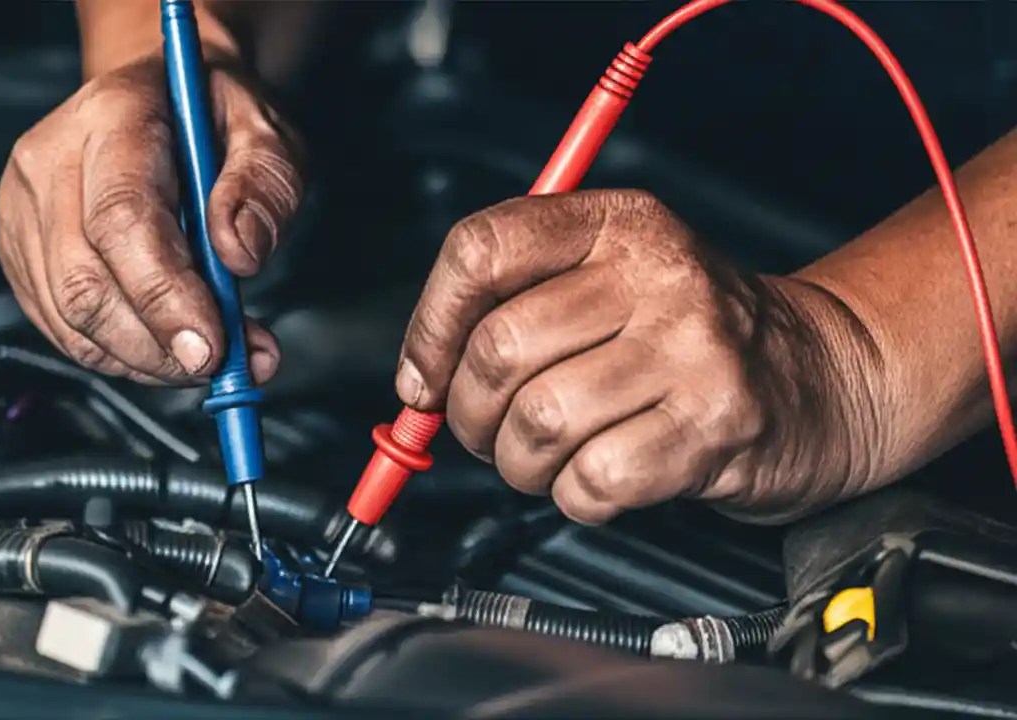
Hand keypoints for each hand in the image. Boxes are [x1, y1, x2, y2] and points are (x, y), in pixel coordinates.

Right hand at [0, 52, 301, 384]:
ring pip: (69, 316)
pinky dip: (121, 356)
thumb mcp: (268, 131)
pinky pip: (63, 328)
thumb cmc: (214, 116)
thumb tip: (240, 253)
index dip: (166, 297)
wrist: (167, 98)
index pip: (122, 220)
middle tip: (224, 362)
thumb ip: (264, 186)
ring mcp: (24, 208)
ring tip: (208, 355)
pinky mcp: (20, 251)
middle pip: (84, 282)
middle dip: (158, 345)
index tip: (213, 347)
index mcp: (111, 117)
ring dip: (145, 359)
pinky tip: (168, 347)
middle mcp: (50, 160)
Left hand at [396, 190, 886, 523]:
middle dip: (469, 413)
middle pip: (499, 346)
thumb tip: (423, 377)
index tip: (424, 376)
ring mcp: (692, 350)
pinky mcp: (715, 427)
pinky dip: (574, 497)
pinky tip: (599, 479)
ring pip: (539, 420)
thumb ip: (521, 303)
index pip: (481, 250)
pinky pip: (592, 479)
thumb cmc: (696, 335)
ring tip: (544, 458)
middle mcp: (657, 274)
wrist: (828, 375)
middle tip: (486, 431)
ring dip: (519, 462)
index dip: (430, 325)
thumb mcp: (616, 279)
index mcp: (617, 223)